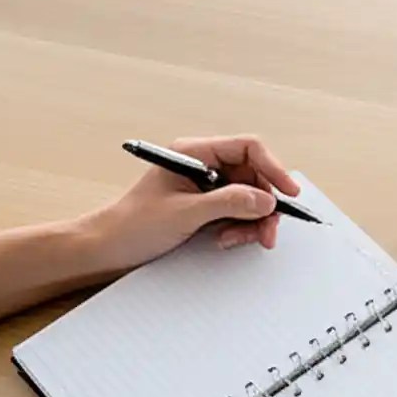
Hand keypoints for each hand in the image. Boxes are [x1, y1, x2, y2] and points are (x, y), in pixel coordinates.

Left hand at [86, 135, 301, 271]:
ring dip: (252, 221)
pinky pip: (240, 213)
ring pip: (251, 197)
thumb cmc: (132, 224)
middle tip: (267, 231)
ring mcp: (208, 186)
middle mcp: (204, 165)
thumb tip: (265, 200)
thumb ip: (228, 203)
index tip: (288, 192)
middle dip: (264, 204)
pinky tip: (226, 239)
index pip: (248, 148)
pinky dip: (241, 228)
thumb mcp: (184, 213)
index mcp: (194, 153)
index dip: (273, 168)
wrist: (108, 248)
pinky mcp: (208, 206)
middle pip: (255, 176)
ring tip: (236, 239)